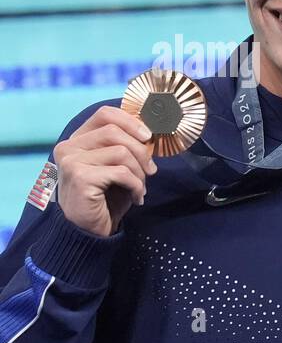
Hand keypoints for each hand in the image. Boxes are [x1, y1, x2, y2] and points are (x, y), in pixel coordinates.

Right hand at [54, 106, 157, 237]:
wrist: (91, 229)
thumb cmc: (107, 196)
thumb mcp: (117, 165)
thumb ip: (126, 146)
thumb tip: (150, 131)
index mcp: (78, 139)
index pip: (105, 114)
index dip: (131, 121)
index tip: (148, 136)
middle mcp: (69, 147)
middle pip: (115, 131)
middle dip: (141, 151)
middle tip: (151, 170)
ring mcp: (71, 162)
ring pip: (121, 152)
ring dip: (140, 172)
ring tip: (140, 187)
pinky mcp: (80, 178)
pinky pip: (122, 173)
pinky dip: (137, 186)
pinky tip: (136, 197)